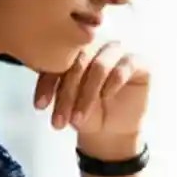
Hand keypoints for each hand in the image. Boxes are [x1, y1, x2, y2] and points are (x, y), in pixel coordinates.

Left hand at [34, 41, 148, 137]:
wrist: (110, 131)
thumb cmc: (85, 110)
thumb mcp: (65, 98)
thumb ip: (55, 82)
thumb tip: (37, 65)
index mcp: (74, 48)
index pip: (58, 58)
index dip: (48, 82)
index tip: (40, 106)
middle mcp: (96, 44)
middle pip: (78, 62)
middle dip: (67, 94)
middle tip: (59, 120)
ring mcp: (118, 51)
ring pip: (99, 66)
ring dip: (86, 96)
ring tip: (78, 119)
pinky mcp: (138, 62)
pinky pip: (123, 67)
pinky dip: (112, 83)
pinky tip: (105, 98)